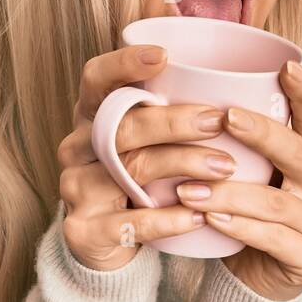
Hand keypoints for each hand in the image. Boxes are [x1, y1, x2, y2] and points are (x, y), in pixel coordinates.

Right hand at [56, 43, 239, 270]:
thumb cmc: (137, 177)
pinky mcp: (83, 229)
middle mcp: (76, 147)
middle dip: (173, 121)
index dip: (124, 64)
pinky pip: (131, 221)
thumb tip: (219, 60)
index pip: (95, 78)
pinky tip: (200, 215)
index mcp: (89, 116)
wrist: (106, 244)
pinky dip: (168, 219)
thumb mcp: (144, 140)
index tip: (164, 57)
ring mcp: (76, 189)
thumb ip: (167, 104)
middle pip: (121, 126)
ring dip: (183, 164)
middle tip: (217, 120)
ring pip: (130, 169)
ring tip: (225, 167)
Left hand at [176, 60, 301, 301]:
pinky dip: (240, 228)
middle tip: (225, 116)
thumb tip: (198, 89)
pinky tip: (212, 219)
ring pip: (276, 202)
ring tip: (189, 187)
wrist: (254, 276)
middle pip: (298, 154)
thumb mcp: (247, 172)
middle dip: (261, 133)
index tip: (287, 66)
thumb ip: (239, 140)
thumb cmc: (247, 212)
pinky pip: (274, 239)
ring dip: (229, 192)